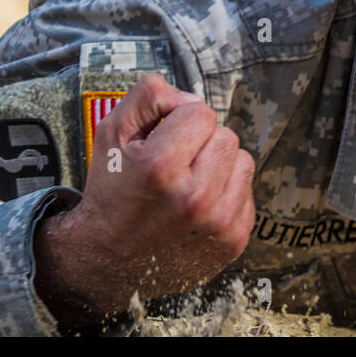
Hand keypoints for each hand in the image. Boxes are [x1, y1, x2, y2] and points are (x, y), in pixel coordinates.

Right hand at [34, 73, 255, 325]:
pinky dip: (227, 195)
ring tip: (188, 184)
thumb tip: (189, 96)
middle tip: (174, 165)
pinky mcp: (233, 242)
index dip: (180, 120)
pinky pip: (248, 194)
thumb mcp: (112, 133)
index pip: (201, 112)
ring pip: (243, 161)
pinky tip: (199, 207)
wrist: (107, 260)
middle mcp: (194, 198)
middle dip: (201, 143)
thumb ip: (149, 96)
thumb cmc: (112, 190)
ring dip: (219, 167)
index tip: (162, 140)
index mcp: (161, 167)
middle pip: (226, 136)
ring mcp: (217, 224)